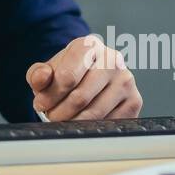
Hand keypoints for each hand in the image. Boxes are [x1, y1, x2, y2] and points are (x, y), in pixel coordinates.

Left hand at [27, 34, 142, 120]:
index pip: (67, 77)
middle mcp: (112, 59)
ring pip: (95, 113)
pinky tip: (82, 122)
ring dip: (72, 122)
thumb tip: (40, 79)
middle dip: (59, 112)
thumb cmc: (68, 73)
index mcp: (89, 45)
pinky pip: (109, 123)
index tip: (41, 104)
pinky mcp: (135, 100)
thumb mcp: (49, 70)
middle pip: (80, 98)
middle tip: (50, 116)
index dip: (50, 96)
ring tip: (62, 120)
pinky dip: (91, 128)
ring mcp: (126, 80)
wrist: (91, 76)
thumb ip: (38, 74)